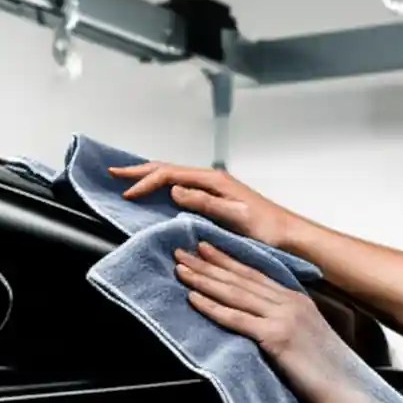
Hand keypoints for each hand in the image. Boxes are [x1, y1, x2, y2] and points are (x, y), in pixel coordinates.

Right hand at [109, 162, 299, 248]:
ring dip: (149, 176)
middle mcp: (211, 179)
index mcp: (214, 180)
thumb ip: (205, 202)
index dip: (146, 182)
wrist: (289, 233)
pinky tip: (155, 191)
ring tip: (127, 177)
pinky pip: (180, 186)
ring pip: (173, 175)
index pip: (171, 175)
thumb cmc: (267, 228)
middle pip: (168, 169)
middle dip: (140, 170)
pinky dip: (161, 186)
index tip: (128, 194)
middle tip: (113, 172)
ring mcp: (212, 187)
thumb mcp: (236, 216)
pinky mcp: (214, 198)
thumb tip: (174, 190)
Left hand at [174, 242, 394, 402]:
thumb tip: (258, 323)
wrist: (354, 396)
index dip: (227, 260)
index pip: (255, 274)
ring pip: (235, 293)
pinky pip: (237, 320)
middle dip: (207, 263)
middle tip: (180, 250)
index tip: (204, 248)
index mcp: (298, 301)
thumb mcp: (307, 340)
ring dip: (204, 279)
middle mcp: (291, 303)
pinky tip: (193, 299)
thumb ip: (284, 326)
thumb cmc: (330, 376)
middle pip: (240, 278)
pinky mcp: (278, 338)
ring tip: (180, 268)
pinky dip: (213, 307)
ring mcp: (285, 318)